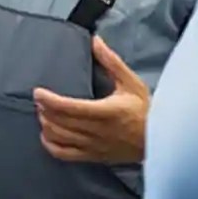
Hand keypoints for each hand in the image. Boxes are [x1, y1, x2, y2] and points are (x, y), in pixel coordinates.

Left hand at [32, 35, 150, 164]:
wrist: (159, 140)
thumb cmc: (146, 110)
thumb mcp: (131, 82)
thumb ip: (111, 61)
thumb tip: (95, 41)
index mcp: (106, 112)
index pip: (70, 108)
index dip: (50, 100)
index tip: (38, 92)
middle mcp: (97, 132)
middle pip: (61, 122)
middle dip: (45, 110)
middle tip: (39, 99)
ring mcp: (94, 147)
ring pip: (61, 138)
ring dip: (47, 125)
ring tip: (43, 113)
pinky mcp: (94, 157)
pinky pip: (66, 155)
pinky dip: (51, 146)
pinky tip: (46, 135)